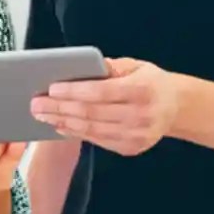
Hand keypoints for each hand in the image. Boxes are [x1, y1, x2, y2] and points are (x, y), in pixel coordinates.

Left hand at [30, 57, 181, 156]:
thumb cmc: (150, 81)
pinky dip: (76, 133)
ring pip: (91, 129)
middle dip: (59, 108)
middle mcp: (139, 115)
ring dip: (62, 122)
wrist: (177, 107)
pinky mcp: (131, 148)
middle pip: (91, 113)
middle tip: (36, 104)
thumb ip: (109, 67)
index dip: (74, 91)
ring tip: (42, 115)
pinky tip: (60, 125)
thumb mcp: (136, 65)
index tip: (51, 88)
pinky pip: (97, 140)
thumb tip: (79, 66)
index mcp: (140, 90)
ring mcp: (136, 135)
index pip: (100, 92)